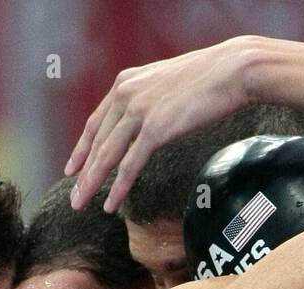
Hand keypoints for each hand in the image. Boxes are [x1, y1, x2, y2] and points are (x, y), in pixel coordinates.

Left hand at [65, 35, 262, 211]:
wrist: (231, 70)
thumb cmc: (208, 78)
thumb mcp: (165, 83)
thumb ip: (148, 99)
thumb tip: (146, 119)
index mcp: (125, 83)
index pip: (95, 122)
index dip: (82, 149)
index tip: (72, 169)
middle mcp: (126, 95)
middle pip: (97, 143)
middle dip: (83, 174)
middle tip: (75, 198)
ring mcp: (139, 111)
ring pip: (107, 156)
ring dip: (92, 184)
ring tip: (81, 204)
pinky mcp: (155, 129)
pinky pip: (130, 165)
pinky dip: (118, 188)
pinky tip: (109, 204)